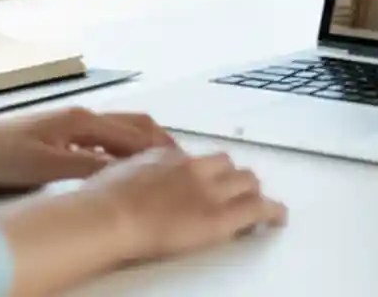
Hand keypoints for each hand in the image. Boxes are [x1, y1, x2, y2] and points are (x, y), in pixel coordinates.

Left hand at [0, 108, 176, 193]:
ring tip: (162, 165)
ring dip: (143, 146)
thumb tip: (123, 173)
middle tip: (183, 163)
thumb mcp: (45, 165)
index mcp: (81, 121)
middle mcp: (80, 119)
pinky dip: (123, 153)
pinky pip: (104, 144)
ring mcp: (70, 129)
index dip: (160, 152)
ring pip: (120, 132)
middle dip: (160, 142)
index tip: (184, 165)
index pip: (134, 135)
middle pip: (134, 125)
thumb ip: (86, 167)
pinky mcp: (61, 142)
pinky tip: (124, 170)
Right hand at [81, 149, 287, 262]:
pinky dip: (272, 212)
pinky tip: (278, 218)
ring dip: (250, 192)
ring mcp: (210, 190)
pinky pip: (258, 208)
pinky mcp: (221, 216)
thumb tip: (125, 181)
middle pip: (226, 164)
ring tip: (258, 206)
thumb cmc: (99, 203)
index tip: (206, 182)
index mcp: (165, 158)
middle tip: (235, 194)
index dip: (206, 173)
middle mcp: (192, 167)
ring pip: (247, 180)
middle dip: (233, 179)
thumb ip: (131, 176)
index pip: (197, 160)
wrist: (108, 217)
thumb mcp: (114, 176)